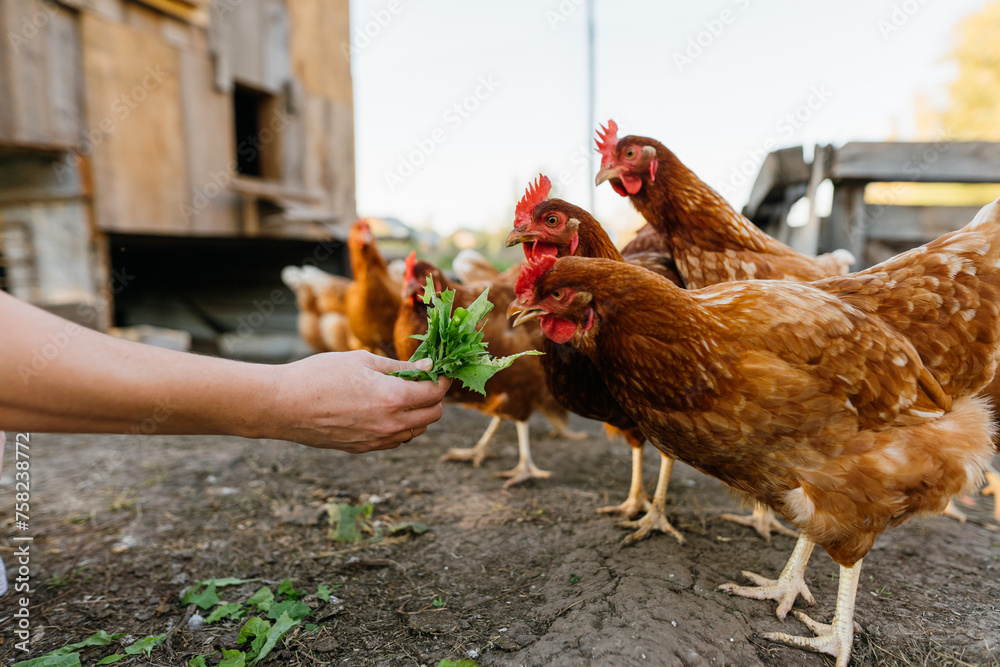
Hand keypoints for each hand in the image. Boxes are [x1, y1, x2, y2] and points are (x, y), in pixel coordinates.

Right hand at [263, 351, 451, 451]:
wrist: (284, 405)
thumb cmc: (320, 375)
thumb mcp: (362, 360)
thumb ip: (400, 367)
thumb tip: (428, 369)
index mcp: (393, 399)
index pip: (435, 394)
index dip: (441, 380)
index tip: (437, 371)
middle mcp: (390, 425)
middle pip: (432, 416)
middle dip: (433, 398)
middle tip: (420, 381)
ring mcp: (377, 440)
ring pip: (416, 431)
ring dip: (418, 414)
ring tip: (401, 394)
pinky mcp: (364, 448)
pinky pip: (396, 440)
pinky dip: (400, 426)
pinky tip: (385, 410)